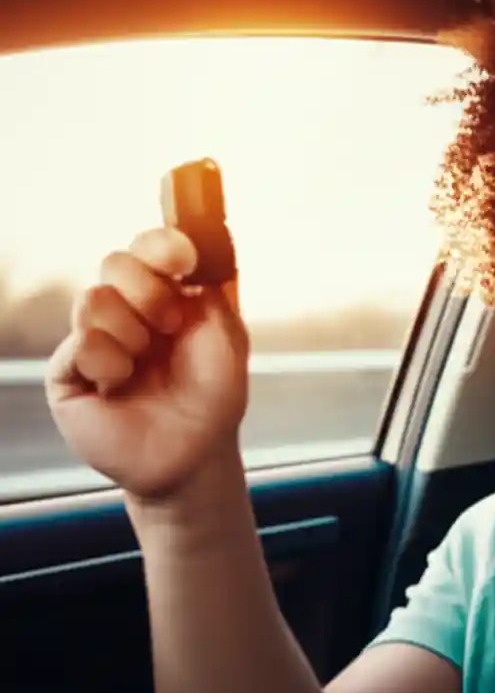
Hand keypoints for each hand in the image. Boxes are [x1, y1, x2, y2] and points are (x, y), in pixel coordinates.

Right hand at [45, 228, 249, 499]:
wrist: (198, 451)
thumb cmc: (213, 394)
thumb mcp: (227, 333)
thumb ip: (212, 285)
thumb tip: (196, 241)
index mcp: (162, 295)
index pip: (148, 248)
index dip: (161, 245)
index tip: (184, 258)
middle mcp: (124, 311)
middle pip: (115, 263)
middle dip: (151, 292)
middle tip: (172, 326)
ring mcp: (93, 339)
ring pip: (94, 299)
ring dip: (133, 332)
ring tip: (146, 364)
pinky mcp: (69, 373)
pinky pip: (81, 343)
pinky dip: (111, 362)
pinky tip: (121, 385)